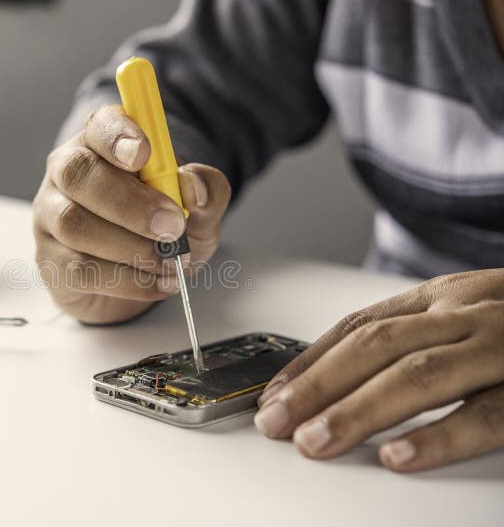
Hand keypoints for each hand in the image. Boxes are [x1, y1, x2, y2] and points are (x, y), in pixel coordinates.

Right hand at [33, 104, 230, 323]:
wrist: (139, 280)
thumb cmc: (162, 232)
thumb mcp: (198, 210)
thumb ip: (207, 191)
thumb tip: (193, 186)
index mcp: (102, 143)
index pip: (100, 126)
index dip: (118, 137)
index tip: (144, 155)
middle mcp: (68, 171)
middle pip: (78, 173)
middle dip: (129, 202)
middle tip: (171, 226)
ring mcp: (51, 214)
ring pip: (73, 223)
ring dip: (129, 246)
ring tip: (169, 261)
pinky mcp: (50, 259)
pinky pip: (79, 268)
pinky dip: (126, 280)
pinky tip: (157, 282)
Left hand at [254, 269, 503, 471]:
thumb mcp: (463, 313)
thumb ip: (410, 336)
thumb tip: (334, 374)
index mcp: (441, 297)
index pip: (357, 326)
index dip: (310, 361)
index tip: (274, 395)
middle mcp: (466, 314)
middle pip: (374, 347)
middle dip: (317, 386)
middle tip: (276, 422)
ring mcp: (503, 347)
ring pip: (418, 374)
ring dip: (358, 409)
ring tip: (316, 442)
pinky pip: (488, 414)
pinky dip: (440, 436)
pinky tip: (398, 457)